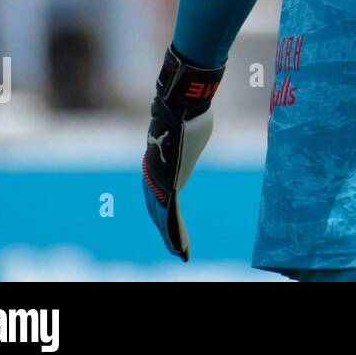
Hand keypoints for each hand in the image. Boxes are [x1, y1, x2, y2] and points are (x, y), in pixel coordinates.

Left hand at [142, 46, 224, 260]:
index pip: (161, 191)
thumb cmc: (193, 109)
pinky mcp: (168, 184)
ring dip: (173, 236)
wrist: (183, 102)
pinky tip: (180, 247)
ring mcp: (160, 180)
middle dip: (166, 227)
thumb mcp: (196, 126)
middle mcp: (156, 174)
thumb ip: (193, 134)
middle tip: (177, 246)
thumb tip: (200, 114)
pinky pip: (171, 216)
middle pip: (158, 207)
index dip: (165, 209)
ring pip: (164, 216)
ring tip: (181, 252)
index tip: (171, 220)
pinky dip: (176, 234)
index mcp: (161, 162)